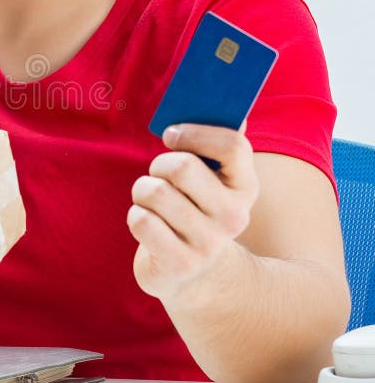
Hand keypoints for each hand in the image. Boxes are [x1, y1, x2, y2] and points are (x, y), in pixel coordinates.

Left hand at [127, 122, 258, 301]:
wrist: (196, 274)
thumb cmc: (196, 208)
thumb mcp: (214, 179)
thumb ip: (218, 144)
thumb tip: (232, 108)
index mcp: (246, 188)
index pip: (232, 146)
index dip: (194, 132)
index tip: (172, 134)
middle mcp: (233, 217)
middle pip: (181, 167)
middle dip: (158, 164)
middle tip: (159, 174)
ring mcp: (207, 245)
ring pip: (154, 192)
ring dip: (143, 190)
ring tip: (151, 200)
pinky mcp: (178, 264)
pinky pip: (141, 220)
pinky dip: (136, 215)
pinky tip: (148, 224)